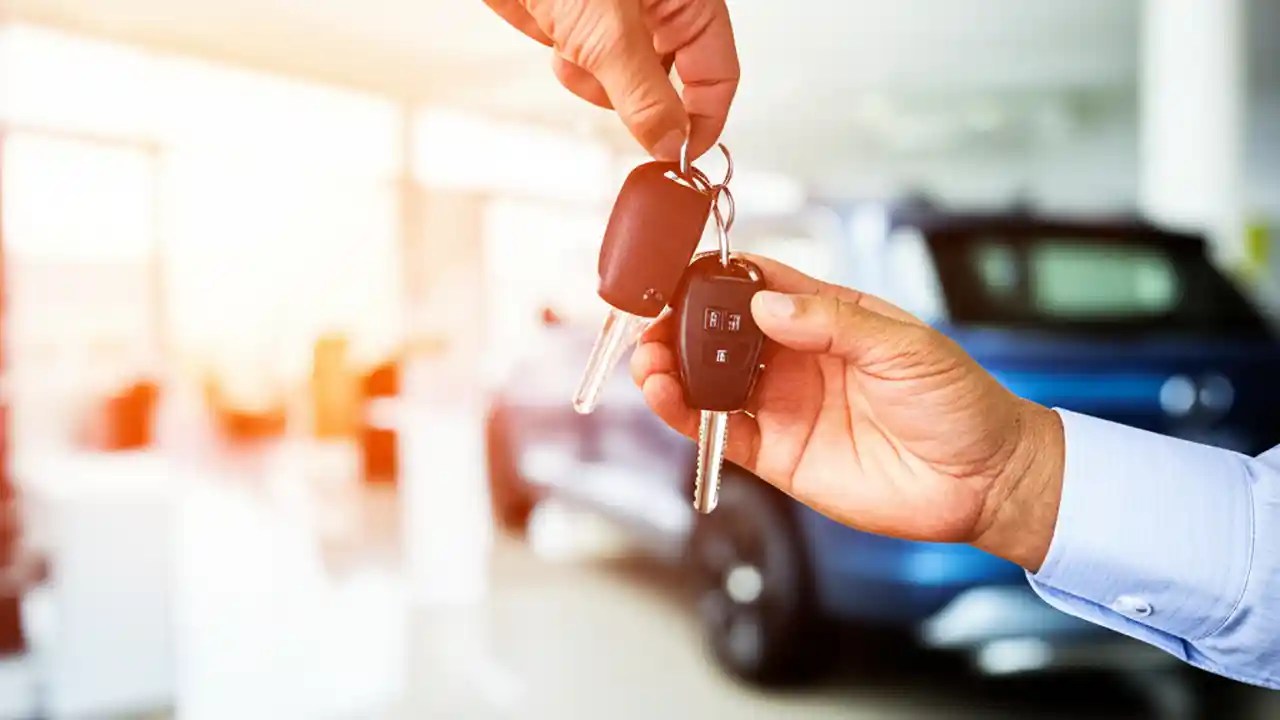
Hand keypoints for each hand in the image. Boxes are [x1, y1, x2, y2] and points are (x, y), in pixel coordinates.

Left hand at [482, 0, 738, 160]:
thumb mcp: (611, 31)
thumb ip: (645, 95)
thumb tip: (673, 145)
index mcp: (690, 0)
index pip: (718, 73)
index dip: (703, 120)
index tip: (680, 160)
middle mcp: (661, 11)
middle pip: (671, 85)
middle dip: (638, 97)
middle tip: (612, 88)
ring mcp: (620, 22)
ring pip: (624, 86)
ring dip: (594, 79)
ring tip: (573, 40)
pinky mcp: (581, 29)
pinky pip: (586, 72)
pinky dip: (568, 65)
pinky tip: (554, 31)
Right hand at [632, 256, 1065, 570]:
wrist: (982, 480)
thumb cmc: (958, 403)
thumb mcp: (902, 346)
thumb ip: (832, 322)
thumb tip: (768, 305)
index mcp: (826, 318)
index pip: (758, 285)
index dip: (717, 276)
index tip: (683, 272)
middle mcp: (795, 359)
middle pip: (719, 334)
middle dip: (679, 324)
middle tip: (651, 323)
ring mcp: (783, 406)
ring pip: (709, 382)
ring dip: (672, 369)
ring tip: (648, 361)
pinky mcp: (778, 454)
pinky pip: (720, 432)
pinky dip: (686, 417)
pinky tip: (666, 399)